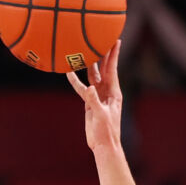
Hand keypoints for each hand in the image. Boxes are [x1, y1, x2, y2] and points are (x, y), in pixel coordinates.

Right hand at [65, 41, 123, 157]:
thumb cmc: (107, 131)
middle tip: (101, 39)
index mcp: (114, 93)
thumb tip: (88, 88)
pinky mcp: (90, 103)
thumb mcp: (101, 115)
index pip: (113, 70)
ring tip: (85, 50)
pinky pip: (82, 89)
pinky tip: (69, 73)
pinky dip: (76, 81)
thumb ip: (94, 101)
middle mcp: (106, 92)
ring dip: (90, 65)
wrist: (103, 145)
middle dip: (103, 55)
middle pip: (104, 69)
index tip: (116, 41)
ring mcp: (98, 96)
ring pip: (93, 77)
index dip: (113, 55)